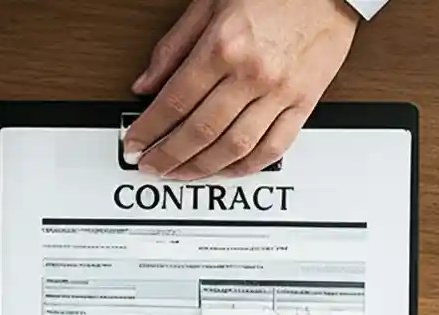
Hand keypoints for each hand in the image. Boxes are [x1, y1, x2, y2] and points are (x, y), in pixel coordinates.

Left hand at [124, 0, 357, 178]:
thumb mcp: (210, 2)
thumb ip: (174, 46)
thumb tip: (146, 84)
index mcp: (224, 45)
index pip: (174, 102)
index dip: (148, 130)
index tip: (134, 144)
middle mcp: (252, 72)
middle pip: (200, 131)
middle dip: (169, 156)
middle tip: (152, 166)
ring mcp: (280, 91)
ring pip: (234, 147)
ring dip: (203, 168)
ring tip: (182, 173)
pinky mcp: (304, 101)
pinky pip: (274, 147)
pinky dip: (248, 166)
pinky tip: (228, 170)